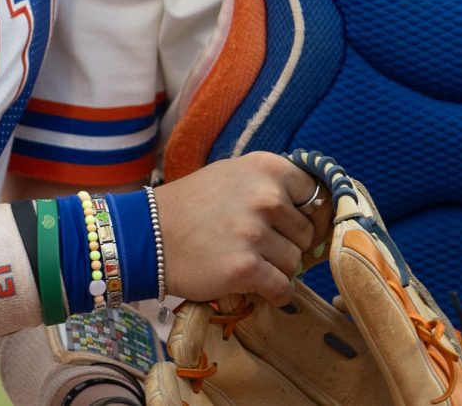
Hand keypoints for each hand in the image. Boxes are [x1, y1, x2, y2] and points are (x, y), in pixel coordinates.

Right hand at [152, 152, 317, 305]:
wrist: (148, 236)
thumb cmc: (192, 205)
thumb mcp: (232, 175)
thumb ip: (270, 185)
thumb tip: (313, 209)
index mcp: (266, 168)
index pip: (312, 194)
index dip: (301, 213)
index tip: (286, 225)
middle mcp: (265, 196)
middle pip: (305, 233)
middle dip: (286, 244)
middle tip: (255, 246)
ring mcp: (256, 233)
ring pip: (294, 263)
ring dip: (276, 269)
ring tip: (246, 262)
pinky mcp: (246, 268)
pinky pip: (283, 288)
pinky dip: (274, 293)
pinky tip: (255, 286)